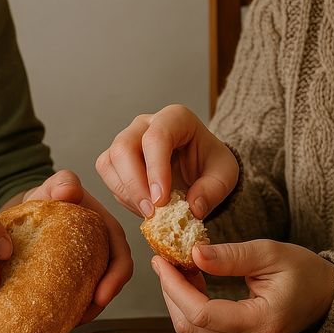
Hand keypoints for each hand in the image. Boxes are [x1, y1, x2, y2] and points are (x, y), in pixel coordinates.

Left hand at [17, 170, 133, 321]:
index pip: (121, 259)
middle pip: (110, 286)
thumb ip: (62, 183)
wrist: (31, 210)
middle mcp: (104, 254)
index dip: (115, 280)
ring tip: (62, 324)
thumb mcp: (55, 186)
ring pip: (93, 298)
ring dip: (82, 312)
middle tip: (77, 319)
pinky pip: (76, 300)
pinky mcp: (75, 281)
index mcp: (108, 232)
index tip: (100, 297)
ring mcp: (91, 269)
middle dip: (97, 306)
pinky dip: (67, 311)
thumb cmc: (48, 196)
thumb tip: (68, 191)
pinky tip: (52, 320)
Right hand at [96, 105, 238, 219]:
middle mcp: (145, 124)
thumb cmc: (209, 164)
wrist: (198, 168)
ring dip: (126, 193)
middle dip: (135, 185)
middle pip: (124, 147)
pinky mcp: (115, 159)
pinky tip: (143, 207)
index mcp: (175, 118)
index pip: (157, 136)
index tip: (162, 201)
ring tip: (149, 214)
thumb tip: (193, 208)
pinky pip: (108, 176)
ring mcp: (126, 139)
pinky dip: (122, 196)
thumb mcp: (225, 175)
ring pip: (109, 162)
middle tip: (152, 213)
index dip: (156, 170)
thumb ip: (213, 190)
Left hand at [153, 240, 333, 332]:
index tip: (161, 261)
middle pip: (191, 327)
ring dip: (177, 299)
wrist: (327, 298)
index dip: (175, 288)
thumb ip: (231, 256)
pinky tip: (191, 281)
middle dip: (171, 292)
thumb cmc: (305, 272)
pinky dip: (190, 306)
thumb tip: (193, 254)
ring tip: (178, 267)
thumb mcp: (271, 253)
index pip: (202, 314)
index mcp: (261, 323)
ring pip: (192, 332)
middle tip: (165, 260)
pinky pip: (203, 331)